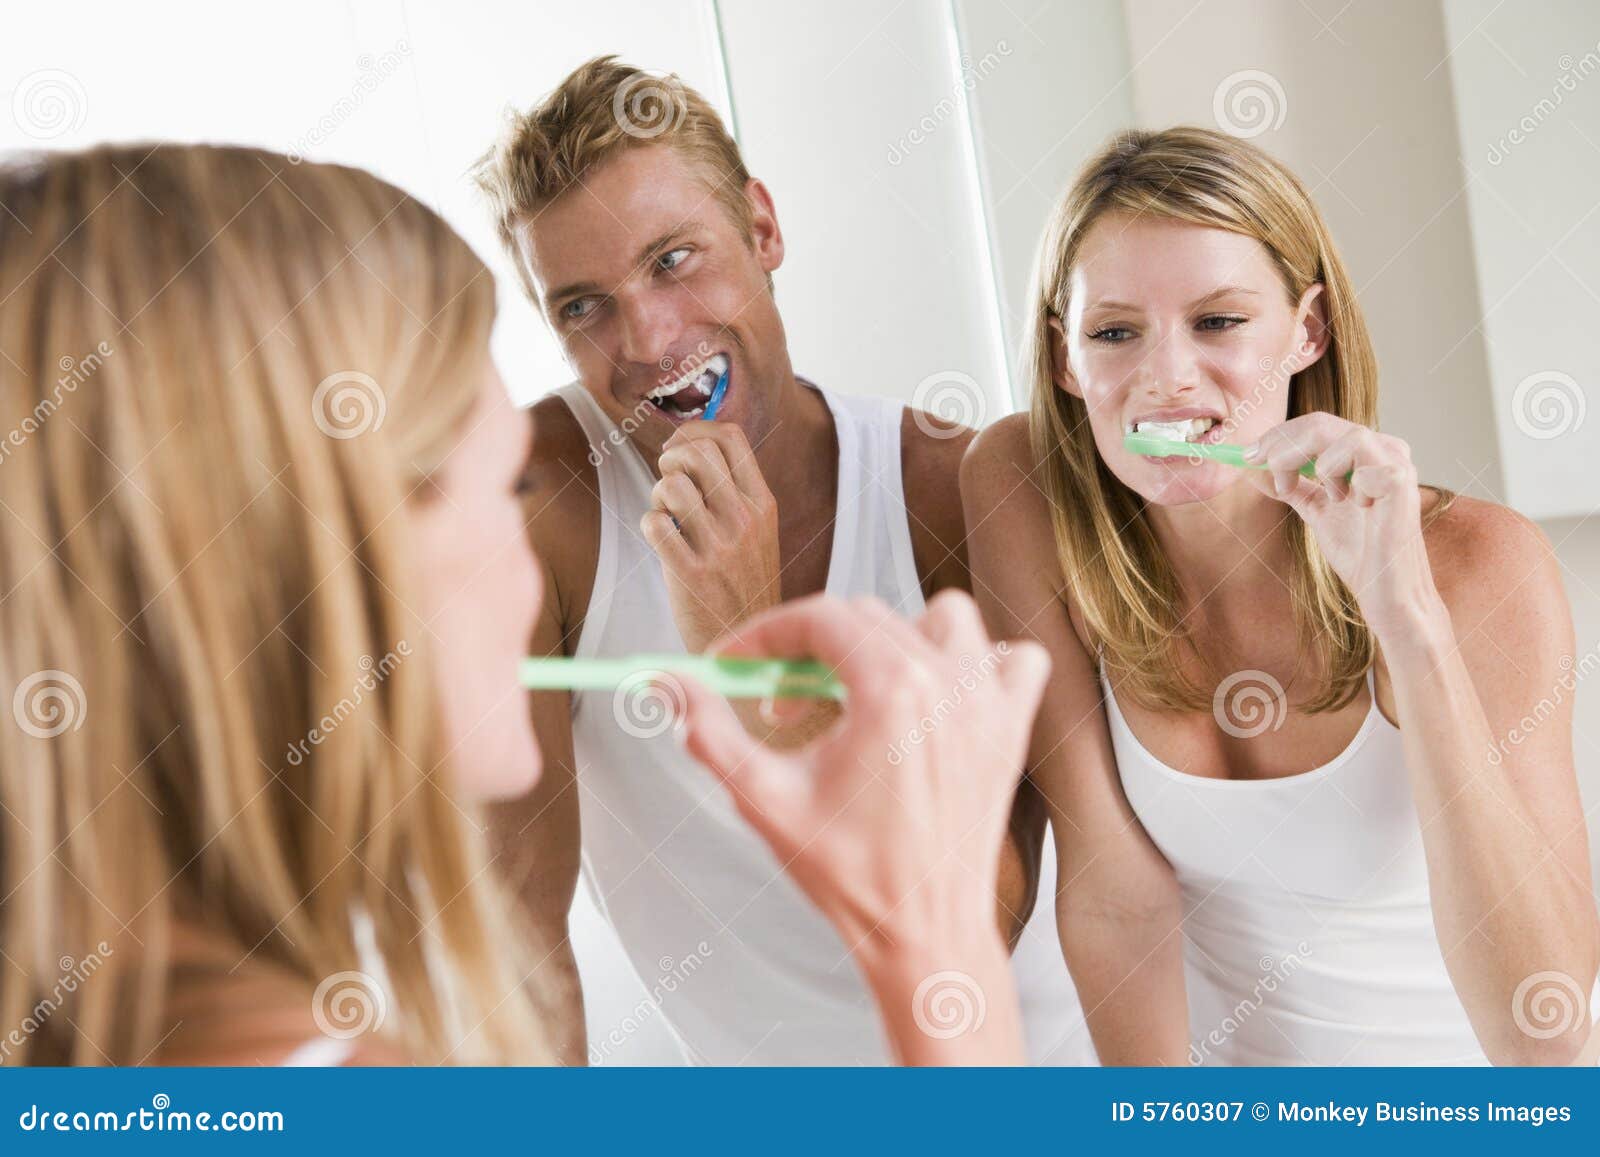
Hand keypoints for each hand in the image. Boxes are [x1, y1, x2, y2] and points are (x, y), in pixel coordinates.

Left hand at [640, 423, 779, 653]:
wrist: (747, 645)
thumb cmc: (743, 586)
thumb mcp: (758, 534)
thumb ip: (734, 493)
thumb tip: (693, 446)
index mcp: (763, 505)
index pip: (730, 437)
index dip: (695, 431)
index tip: (681, 448)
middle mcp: (745, 520)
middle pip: (696, 452)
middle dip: (670, 459)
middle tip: (668, 482)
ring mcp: (720, 547)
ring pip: (671, 485)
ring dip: (658, 495)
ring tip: (666, 515)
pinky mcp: (691, 573)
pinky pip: (654, 523)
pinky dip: (649, 525)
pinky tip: (661, 540)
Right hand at [674, 591, 1050, 969]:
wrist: (925, 931)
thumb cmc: (853, 875)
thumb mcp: (764, 799)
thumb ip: (709, 731)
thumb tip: (666, 684)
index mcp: (891, 690)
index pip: (817, 618)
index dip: (764, 634)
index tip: (736, 662)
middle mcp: (949, 681)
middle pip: (866, 616)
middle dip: (810, 648)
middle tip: (777, 700)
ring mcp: (989, 701)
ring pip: (940, 618)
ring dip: (893, 638)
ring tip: (858, 688)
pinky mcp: (1011, 727)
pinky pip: (1010, 658)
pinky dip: (978, 660)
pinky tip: (939, 694)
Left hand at [1244, 413, 1443, 639]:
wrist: (1384, 591)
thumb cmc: (1360, 552)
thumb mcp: (1316, 510)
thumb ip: (1290, 486)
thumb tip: (1250, 467)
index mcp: (1365, 452)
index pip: (1315, 425)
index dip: (1277, 437)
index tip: (1247, 457)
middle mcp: (1385, 451)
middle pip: (1323, 424)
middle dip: (1282, 445)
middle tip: (1260, 466)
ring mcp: (1398, 466)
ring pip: (1348, 436)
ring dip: (1318, 464)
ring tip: (1327, 496)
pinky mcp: (1403, 487)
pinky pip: (1367, 468)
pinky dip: (1349, 484)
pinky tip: (1358, 506)